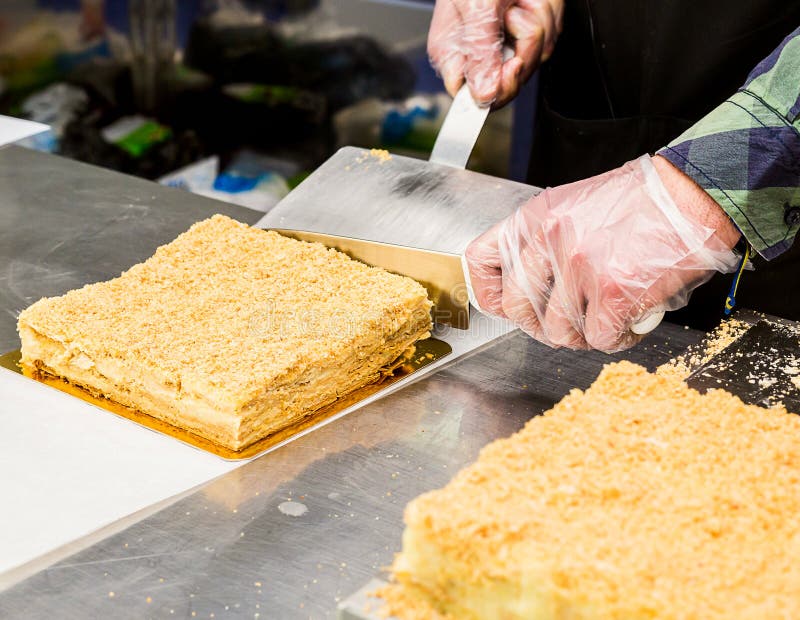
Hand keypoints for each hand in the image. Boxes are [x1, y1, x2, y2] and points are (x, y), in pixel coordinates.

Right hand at [428, 0, 563, 106]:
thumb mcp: (475, 7)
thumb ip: (479, 52)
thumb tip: (482, 95)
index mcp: (454, 53)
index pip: (472, 97)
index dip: (496, 89)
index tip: (512, 68)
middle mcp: (478, 53)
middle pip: (508, 84)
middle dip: (522, 47)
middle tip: (514, 17)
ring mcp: (505, 44)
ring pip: (534, 60)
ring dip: (536, 24)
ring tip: (519, 1)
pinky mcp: (528, 33)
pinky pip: (549, 40)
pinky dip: (548, 15)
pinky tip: (531, 0)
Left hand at [464, 155, 740, 351]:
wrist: (693, 192)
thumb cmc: (641, 201)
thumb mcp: (574, 207)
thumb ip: (544, 243)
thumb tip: (532, 290)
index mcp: (534, 219)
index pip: (480, 263)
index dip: (489, 295)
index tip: (506, 308)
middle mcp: (548, 241)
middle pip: (517, 310)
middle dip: (541, 327)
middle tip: (569, 324)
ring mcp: (578, 266)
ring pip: (557, 331)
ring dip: (582, 336)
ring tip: (606, 320)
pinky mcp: (612, 290)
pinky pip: (598, 338)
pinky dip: (616, 339)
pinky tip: (629, 324)